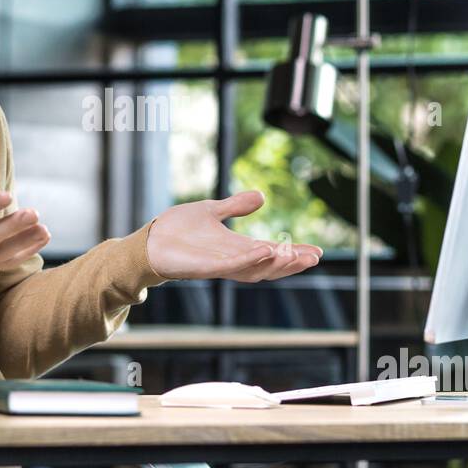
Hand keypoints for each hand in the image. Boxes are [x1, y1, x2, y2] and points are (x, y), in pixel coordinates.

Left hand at [146, 190, 321, 281]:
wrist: (150, 239)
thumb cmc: (178, 229)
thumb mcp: (212, 210)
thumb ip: (236, 206)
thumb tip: (262, 196)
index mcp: (237, 248)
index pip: (272, 253)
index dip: (294, 253)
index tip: (317, 252)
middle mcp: (231, 260)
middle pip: (268, 266)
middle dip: (291, 263)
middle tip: (313, 257)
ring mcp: (218, 266)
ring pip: (253, 270)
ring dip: (274, 264)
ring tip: (293, 255)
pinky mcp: (203, 267)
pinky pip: (229, 267)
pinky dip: (247, 260)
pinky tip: (263, 251)